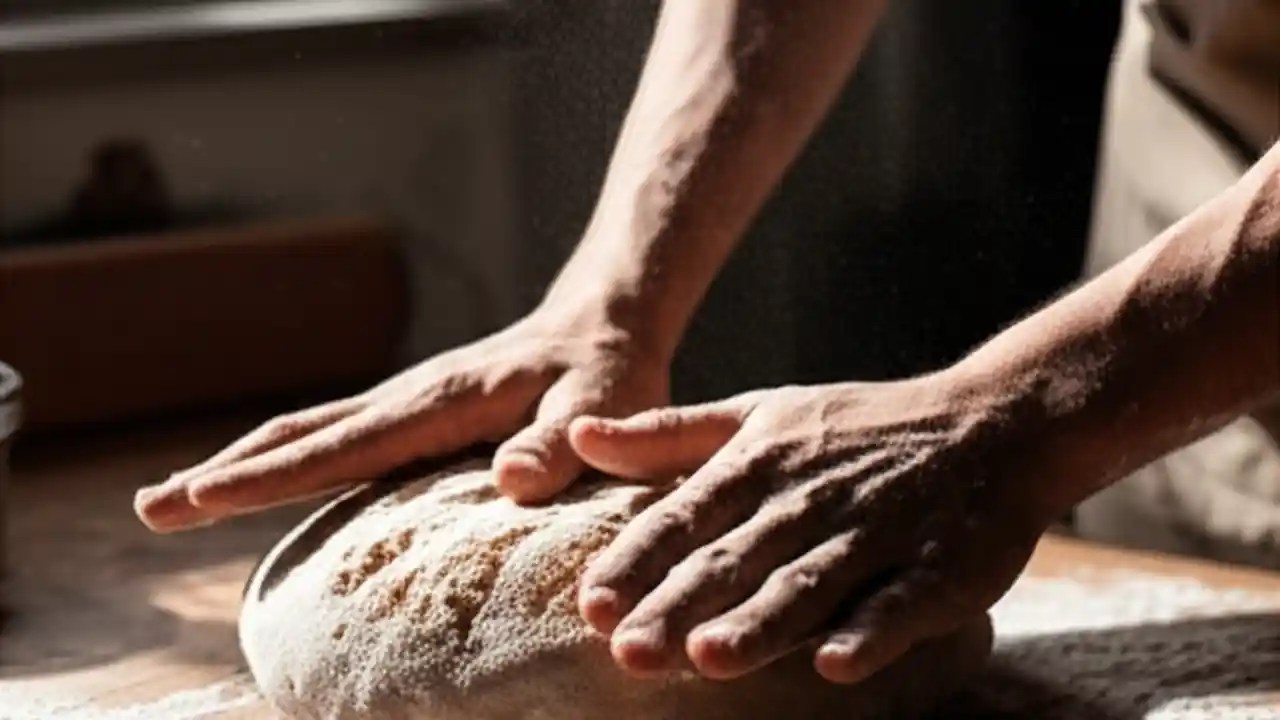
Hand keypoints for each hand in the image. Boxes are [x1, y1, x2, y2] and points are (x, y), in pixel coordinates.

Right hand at [134, 304, 668, 531]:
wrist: (602, 321)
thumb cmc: (606, 372)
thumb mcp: (601, 409)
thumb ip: (561, 444)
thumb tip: (511, 482)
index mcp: (441, 402)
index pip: (343, 444)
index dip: (271, 476)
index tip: (200, 499)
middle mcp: (408, 398)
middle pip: (299, 435)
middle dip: (222, 473)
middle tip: (149, 511)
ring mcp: (405, 402)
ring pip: (306, 431)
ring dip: (239, 464)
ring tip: (173, 499)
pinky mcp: (414, 412)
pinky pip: (334, 436)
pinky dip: (285, 459)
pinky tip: (262, 482)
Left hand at [569, 373, 1054, 683]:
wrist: (992, 421)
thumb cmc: (860, 426)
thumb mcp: (760, 412)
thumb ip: (669, 434)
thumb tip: (578, 436)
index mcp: (760, 463)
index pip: (685, 517)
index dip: (638, 561)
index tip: (591, 603)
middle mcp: (809, 500)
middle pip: (735, 561)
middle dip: (679, 605)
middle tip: (627, 651)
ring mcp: (876, 534)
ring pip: (807, 585)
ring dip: (760, 624)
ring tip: (709, 659)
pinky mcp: (938, 568)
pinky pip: (899, 604)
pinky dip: (869, 634)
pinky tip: (835, 667)